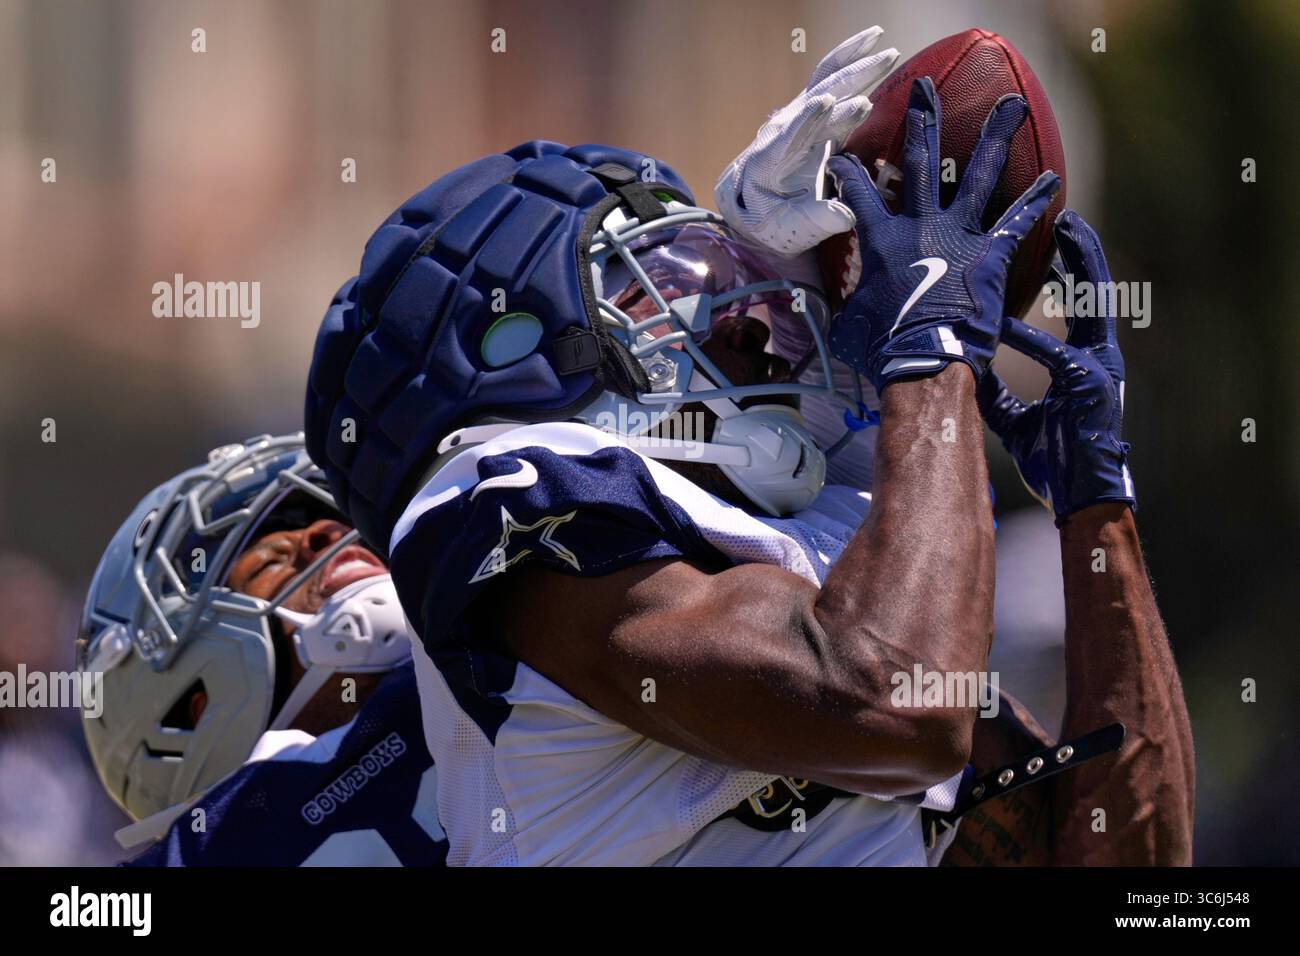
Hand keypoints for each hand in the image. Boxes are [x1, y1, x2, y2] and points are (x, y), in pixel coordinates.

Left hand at [714, 27, 898, 255]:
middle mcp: (782, 132)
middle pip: (815, 99)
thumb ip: (817, 222)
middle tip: (882, 63)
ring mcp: (798, 119)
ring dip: (854, 62)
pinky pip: (832, 81)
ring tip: (884, 43)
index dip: (807, 120)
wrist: (756, 208)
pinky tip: (875, 45)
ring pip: (825, 82)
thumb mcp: (790, 231)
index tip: (825, 102)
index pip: (788, 137)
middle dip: (847, 81)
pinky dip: (852, 61)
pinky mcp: (813, 114)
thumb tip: (847, 215)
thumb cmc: (772, 223)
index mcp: (768, 162)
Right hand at [826, 77, 1059, 391]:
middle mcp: (919, 226)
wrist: (924, 359)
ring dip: (995, 137)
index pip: (858, 191)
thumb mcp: (849, 325)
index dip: (848, 169)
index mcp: (880, 241)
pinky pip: (1015, 221)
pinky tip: (1052, 179)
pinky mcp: (989, 255)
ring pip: (977, 175)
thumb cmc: (881, 348)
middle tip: (926, 87)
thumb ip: (846, 307)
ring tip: (1012, 105)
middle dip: (923, 120)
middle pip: (921, 161)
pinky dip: (1034, 201)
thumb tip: (836, 315)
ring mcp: (957, 236)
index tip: (843, 152)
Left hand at [977, 210, 1135, 521]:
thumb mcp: (1015, 417)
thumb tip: (962, 367)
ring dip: (1081, 266)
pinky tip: (1005, 323)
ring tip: (1066, 231)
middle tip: (1063, 217)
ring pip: (1094, 305)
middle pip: (1092, 292)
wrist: (1079, 497)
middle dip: (1080, 253)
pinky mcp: (1091, 387)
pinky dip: (1031, 338)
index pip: (1075, 306)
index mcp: (1085, 360)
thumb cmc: (1054, 458)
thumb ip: (994, 388)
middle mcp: (1098, 357)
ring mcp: (1099, 370)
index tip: (1048, 243)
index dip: (1064, 274)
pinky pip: (1057, 355)